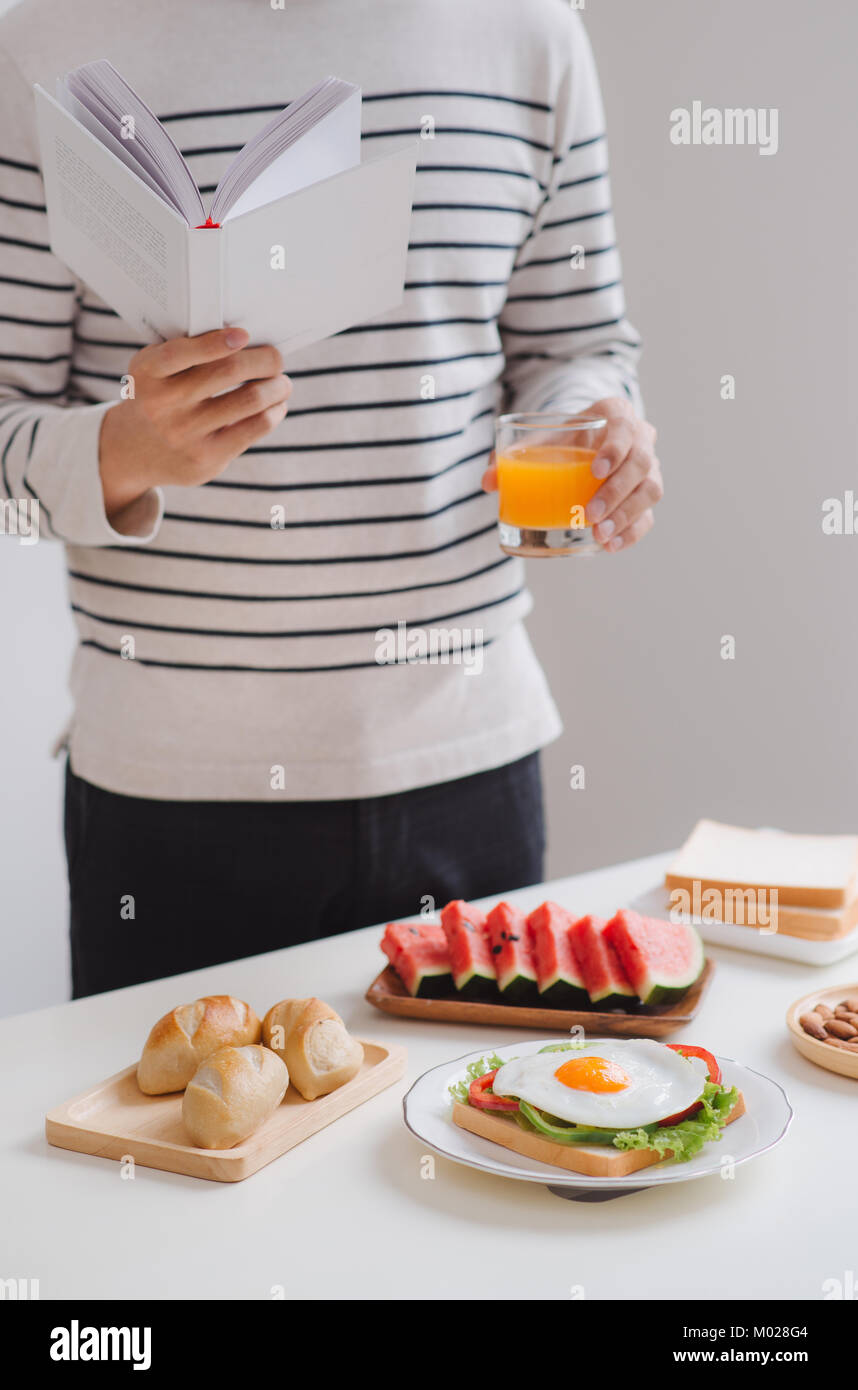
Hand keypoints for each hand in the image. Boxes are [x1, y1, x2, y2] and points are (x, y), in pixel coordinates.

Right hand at [99, 327, 291, 525]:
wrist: (134, 450)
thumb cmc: (157, 396)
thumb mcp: (154, 370)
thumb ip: (185, 353)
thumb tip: (246, 339)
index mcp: (148, 372)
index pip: (180, 353)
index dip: (215, 342)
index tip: (243, 335)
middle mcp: (163, 404)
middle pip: (228, 372)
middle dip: (264, 360)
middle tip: (276, 358)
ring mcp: (185, 434)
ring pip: (250, 400)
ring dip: (277, 387)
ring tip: (282, 383)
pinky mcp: (207, 458)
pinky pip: (255, 427)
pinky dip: (274, 412)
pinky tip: (276, 406)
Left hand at [482, 397, 662, 551]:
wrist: (581, 444)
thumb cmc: (559, 440)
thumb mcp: (537, 441)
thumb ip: (511, 458)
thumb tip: (487, 483)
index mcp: (614, 414)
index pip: (624, 426)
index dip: (615, 447)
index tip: (595, 471)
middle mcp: (639, 438)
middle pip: (641, 462)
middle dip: (617, 491)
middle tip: (590, 514)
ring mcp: (648, 468)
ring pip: (651, 490)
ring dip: (626, 515)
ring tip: (599, 536)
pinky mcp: (645, 495)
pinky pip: (647, 515)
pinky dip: (631, 533)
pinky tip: (610, 546)